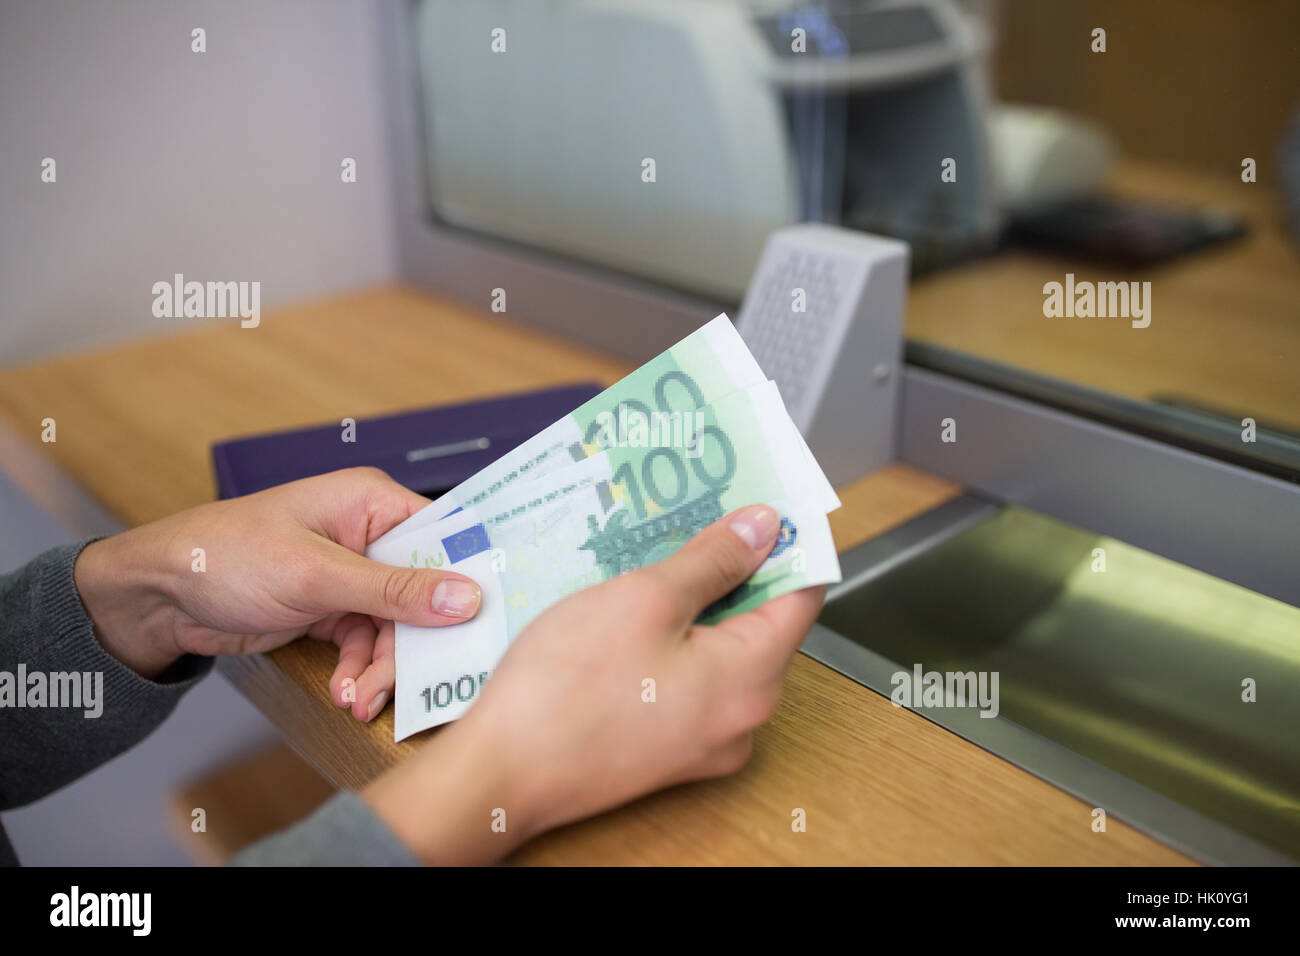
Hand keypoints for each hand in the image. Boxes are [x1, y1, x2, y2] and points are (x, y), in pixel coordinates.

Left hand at [73, 467, 481, 720]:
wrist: (158, 597)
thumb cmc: (226, 556)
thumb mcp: (316, 575)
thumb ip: (394, 589)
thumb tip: (467, 596)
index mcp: (371, 501)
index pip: (442, 538)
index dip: (464, 580)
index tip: (483, 623)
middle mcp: (368, 533)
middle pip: (423, 592)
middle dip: (408, 644)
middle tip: (401, 684)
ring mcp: (351, 573)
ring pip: (396, 627)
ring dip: (380, 667)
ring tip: (359, 699)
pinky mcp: (333, 607)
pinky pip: (368, 643)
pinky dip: (359, 670)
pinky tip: (345, 691)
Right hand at [362, 504, 823, 863]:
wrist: (502, 774)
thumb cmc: (570, 685)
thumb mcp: (646, 599)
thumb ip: (713, 560)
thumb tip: (764, 527)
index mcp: (754, 679)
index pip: (801, 595)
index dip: (784, 543)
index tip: (757, 504)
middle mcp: (744, 717)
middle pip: (760, 623)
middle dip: (731, 567)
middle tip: (694, 516)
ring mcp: (706, 740)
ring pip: (719, 650)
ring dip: (695, 602)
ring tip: (653, 556)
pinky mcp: (667, 748)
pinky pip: (689, 679)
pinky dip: (672, 640)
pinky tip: (632, 609)